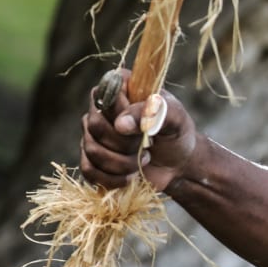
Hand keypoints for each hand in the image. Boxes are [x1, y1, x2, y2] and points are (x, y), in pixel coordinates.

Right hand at [80, 69, 197, 191]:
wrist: (179, 164)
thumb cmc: (177, 134)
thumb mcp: (175, 118)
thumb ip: (154, 112)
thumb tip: (121, 124)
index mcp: (120, 87)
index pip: (104, 96)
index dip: (122, 115)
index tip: (146, 126)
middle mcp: (101, 108)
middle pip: (94, 125)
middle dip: (125, 143)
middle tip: (149, 145)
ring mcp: (93, 134)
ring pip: (91, 150)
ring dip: (122, 163)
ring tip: (145, 160)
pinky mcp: (92, 159)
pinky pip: (88, 171)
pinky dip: (111, 179)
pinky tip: (130, 177)